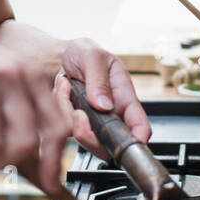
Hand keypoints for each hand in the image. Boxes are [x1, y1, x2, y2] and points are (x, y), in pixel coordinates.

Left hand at [56, 38, 151, 158]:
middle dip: (91, 138)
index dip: (137, 140)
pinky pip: (65, 128)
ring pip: (85, 140)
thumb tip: (104, 106)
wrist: (62, 55)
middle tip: (78, 114)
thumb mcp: (93, 56)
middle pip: (109, 147)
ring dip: (69, 114)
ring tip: (66, 86)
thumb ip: (99, 79)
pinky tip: (61, 89)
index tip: (126, 143)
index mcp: (125, 98)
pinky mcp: (74, 125)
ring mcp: (93, 123)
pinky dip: (59, 108)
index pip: (140, 127)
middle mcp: (112, 115)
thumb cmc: (84, 53)